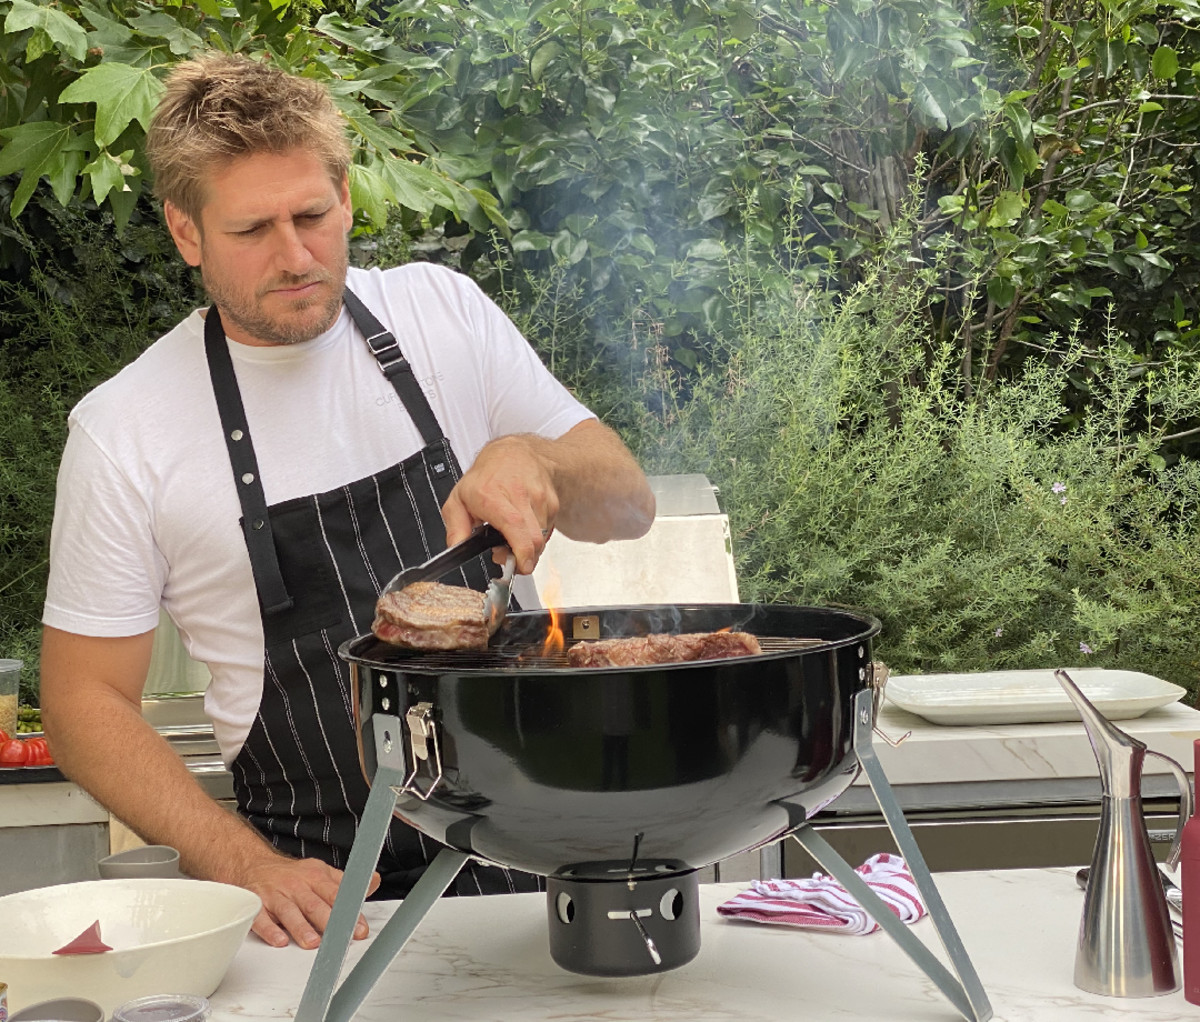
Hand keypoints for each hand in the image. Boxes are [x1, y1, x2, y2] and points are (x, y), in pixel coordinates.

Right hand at [241, 855, 380, 948]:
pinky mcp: (256, 905)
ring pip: (289, 911)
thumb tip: (374, 881)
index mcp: (315, 877)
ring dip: (301, 927)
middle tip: (339, 938)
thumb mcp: (322, 873)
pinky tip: (280, 941)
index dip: (349, 912)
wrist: (256, 866)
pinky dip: (270, 930)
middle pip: (313, 904)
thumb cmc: (293, 875)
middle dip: (327, 921)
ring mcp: (275, 895)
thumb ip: (346, 882)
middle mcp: (296, 885)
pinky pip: (261, 918)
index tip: (359, 929)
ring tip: (312, 942)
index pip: (335, 895)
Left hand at [442, 435, 558, 573]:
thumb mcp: (459, 498)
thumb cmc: (487, 476)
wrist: (516, 453)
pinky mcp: (552, 503)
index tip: (519, 565)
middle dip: (524, 558)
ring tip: (513, 537)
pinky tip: (524, 527)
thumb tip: (457, 548)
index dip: (521, 551)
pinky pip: (548, 531)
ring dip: (529, 548)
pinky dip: (536, 537)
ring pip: (542, 538)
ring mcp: (539, 498)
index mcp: (493, 495)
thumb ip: (455, 528)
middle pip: (534, 538)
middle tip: (509, 557)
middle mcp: (519, 495)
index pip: (514, 525)